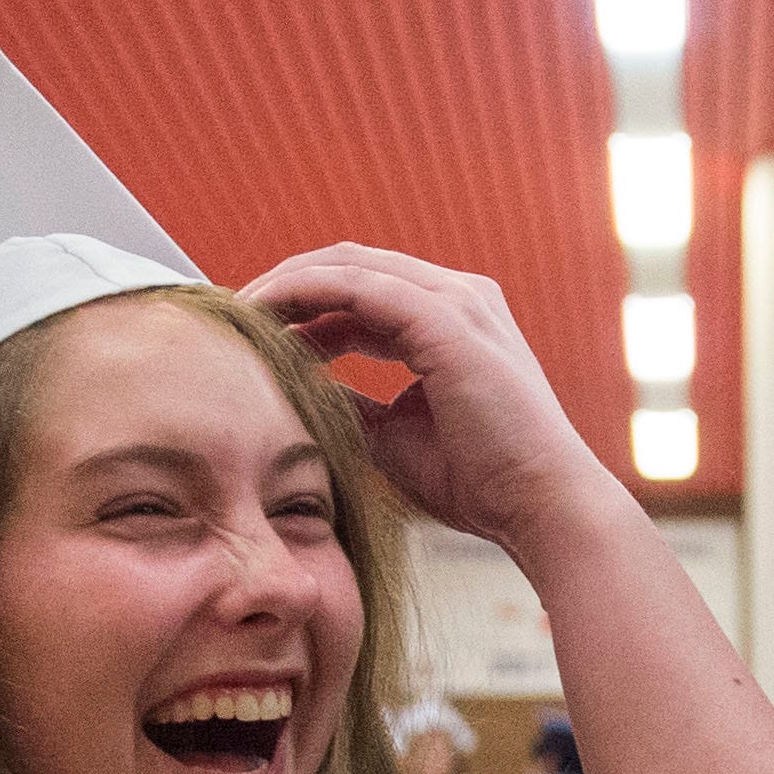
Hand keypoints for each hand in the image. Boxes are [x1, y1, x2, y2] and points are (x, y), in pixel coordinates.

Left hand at [243, 243, 631, 561]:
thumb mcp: (396, 438)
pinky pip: (357, 286)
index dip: (303, 306)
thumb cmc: (482, 484)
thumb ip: (353, 405)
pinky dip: (305, 293)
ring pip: (348, 265)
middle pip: (349, 265)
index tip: (254, 334)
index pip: (362, 291)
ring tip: (237, 314)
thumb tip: (298, 395)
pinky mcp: (447, 320)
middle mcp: (459, 297)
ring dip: (286, 283)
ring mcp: (456, 302)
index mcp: (453, 320)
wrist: (542, 508)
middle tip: (231, 316)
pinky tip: (266, 318)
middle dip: (286, 286)